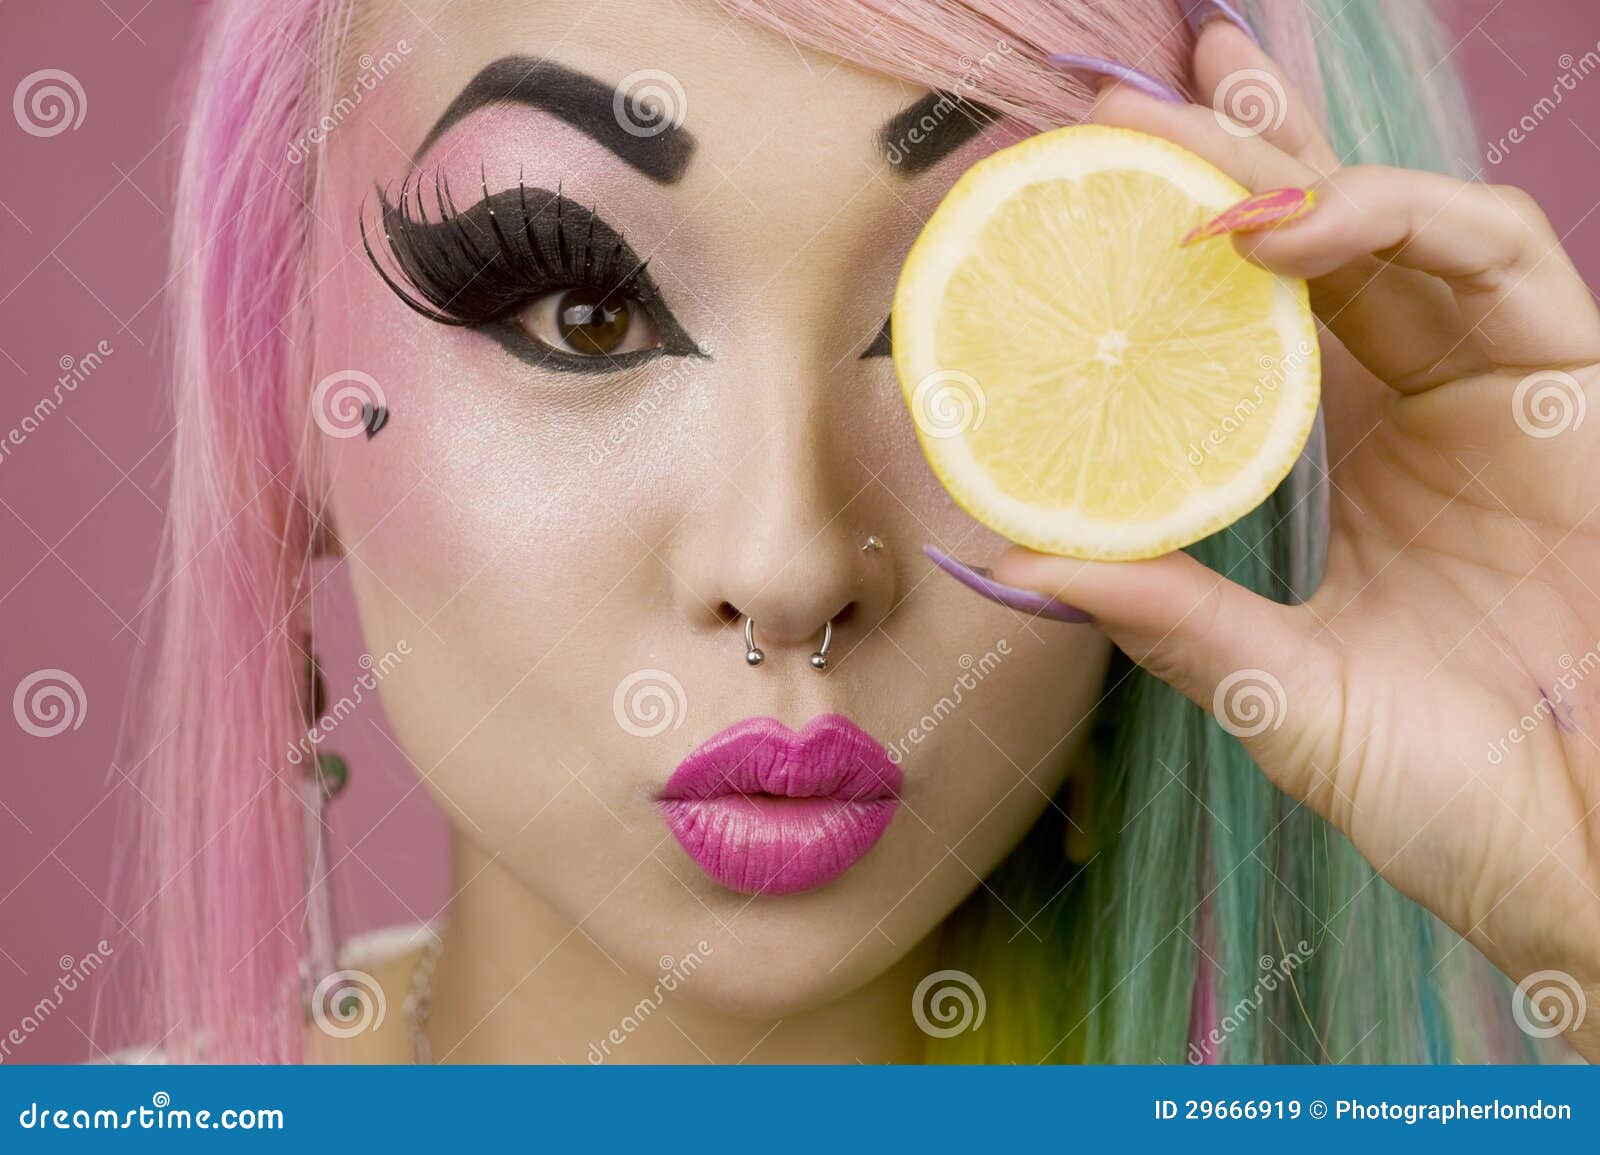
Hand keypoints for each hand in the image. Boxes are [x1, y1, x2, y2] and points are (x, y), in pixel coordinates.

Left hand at [997, 22, 1599, 1059]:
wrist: (1578, 854)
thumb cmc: (1448, 794)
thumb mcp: (1277, 691)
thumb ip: (1169, 619)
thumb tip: (1012, 565)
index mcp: (1348, 463)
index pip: (1254, 319)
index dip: (1183, 247)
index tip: (1082, 195)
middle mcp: (1416, 407)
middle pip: (1319, 244)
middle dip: (1226, 156)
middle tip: (1118, 104)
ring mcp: (1495, 388)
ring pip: (1395, 222)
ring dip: (1286, 170)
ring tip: (1170, 149)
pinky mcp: (1570, 384)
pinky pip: (1492, 253)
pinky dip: (1389, 219)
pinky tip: (1279, 231)